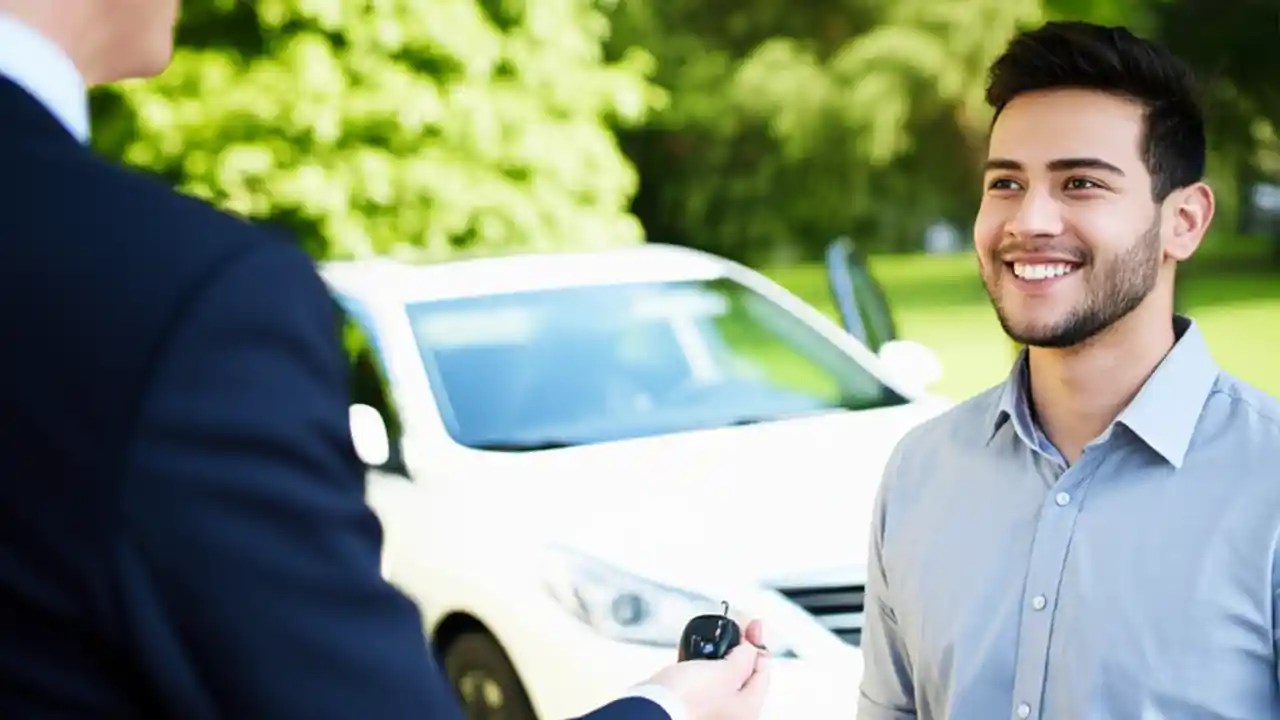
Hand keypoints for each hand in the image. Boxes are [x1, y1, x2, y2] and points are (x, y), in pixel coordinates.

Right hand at [645, 619, 770, 719]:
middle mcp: (730, 713)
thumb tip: (751, 649)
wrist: (653, 706)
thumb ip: (745, 657)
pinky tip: (699, 650)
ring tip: (719, 635)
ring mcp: (709, 708)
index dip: (759, 644)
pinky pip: (703, 679)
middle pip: (744, 674)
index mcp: (747, 710)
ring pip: (723, 676)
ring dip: (723, 654)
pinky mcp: (690, 702)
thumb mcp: (728, 671)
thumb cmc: (689, 698)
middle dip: (742, 649)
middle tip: (741, 627)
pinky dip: (704, 664)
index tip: (754, 625)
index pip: (762, 672)